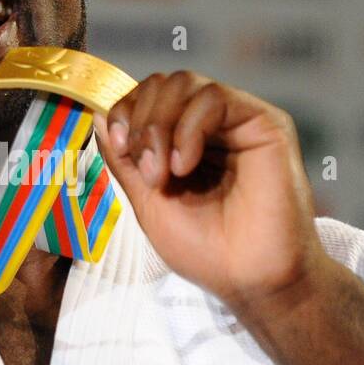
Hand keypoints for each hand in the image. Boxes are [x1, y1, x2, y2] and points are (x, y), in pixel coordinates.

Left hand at [94, 71, 327, 308]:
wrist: (251, 281)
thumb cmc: (207, 251)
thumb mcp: (149, 202)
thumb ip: (125, 160)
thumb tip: (99, 115)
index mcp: (185, 143)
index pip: (148, 98)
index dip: (125, 112)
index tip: (118, 147)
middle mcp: (213, 127)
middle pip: (163, 84)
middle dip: (140, 121)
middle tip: (148, 172)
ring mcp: (238, 122)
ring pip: (185, 83)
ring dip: (159, 125)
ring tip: (165, 174)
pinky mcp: (265, 124)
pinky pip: (214, 97)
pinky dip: (188, 127)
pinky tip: (186, 165)